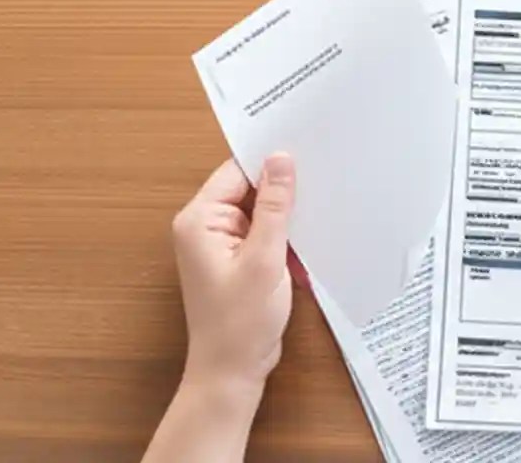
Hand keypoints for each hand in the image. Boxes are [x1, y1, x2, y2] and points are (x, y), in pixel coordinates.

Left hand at [172, 154, 296, 390]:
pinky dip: (284, 238)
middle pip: (248, 188)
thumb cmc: (241, 321)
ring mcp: (219, 244)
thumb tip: (281, 159)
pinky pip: (262, 232)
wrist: (232, 370)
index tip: (306, 150)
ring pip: (260, 211)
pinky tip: (304, 248)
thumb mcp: (265, 257)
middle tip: (321, 183)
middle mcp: (204, 227)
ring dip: (286, 218)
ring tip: (315, 218)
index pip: (236, 172)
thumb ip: (274, 205)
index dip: (270, 161)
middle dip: (283, 192)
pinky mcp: (235, 259)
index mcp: (200, 220)